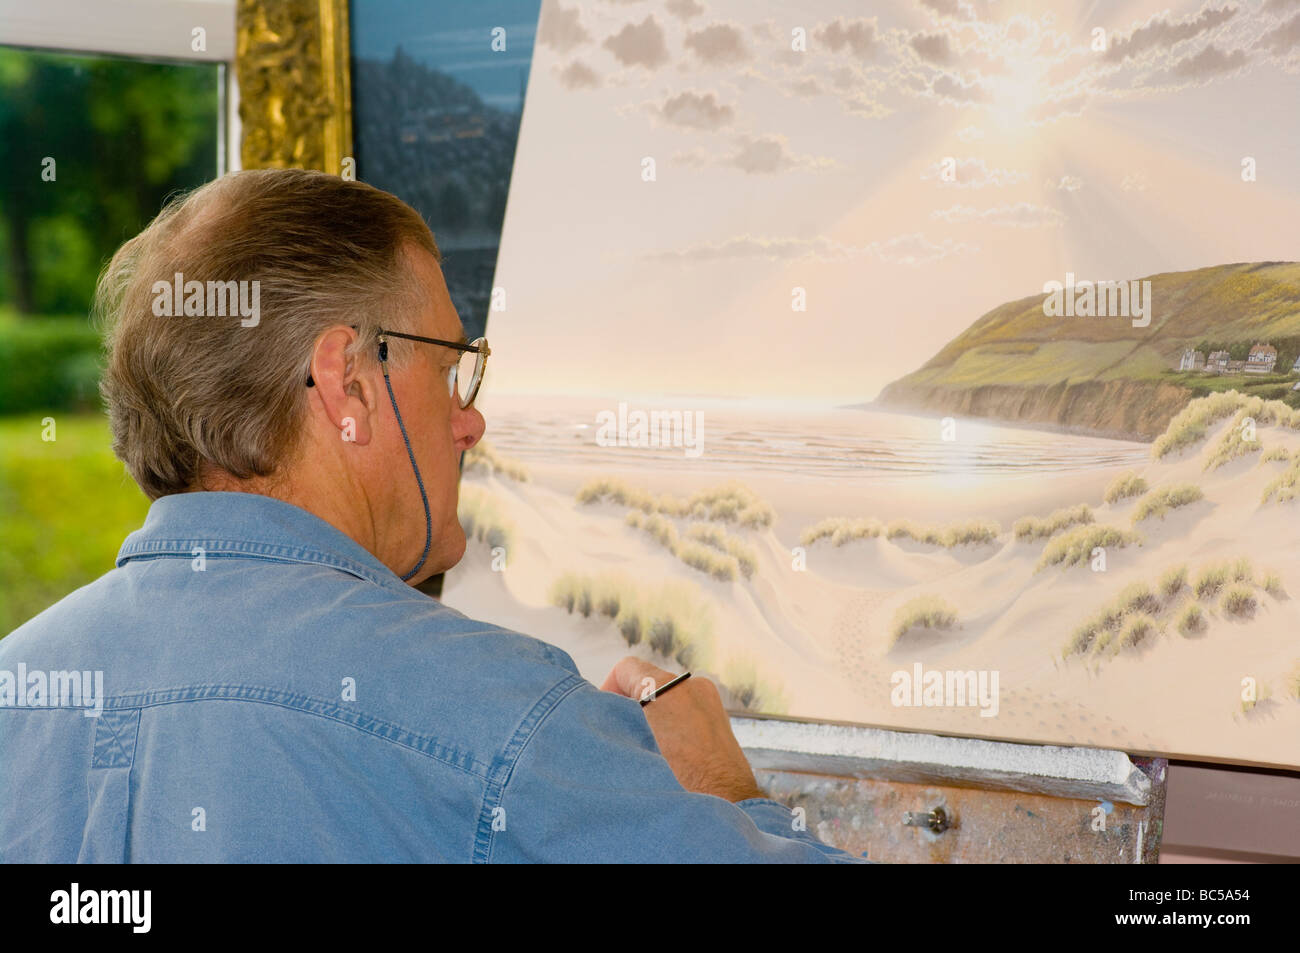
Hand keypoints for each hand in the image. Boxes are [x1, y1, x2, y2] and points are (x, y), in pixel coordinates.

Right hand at [601, 656, 765, 802]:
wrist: (726, 807)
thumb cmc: (678, 785)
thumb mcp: (632, 750)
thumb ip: (618, 721)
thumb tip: (605, 712)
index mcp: (668, 689)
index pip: (626, 668)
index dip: (608, 688)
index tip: (605, 714)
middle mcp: (691, 686)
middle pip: (647, 681)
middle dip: (630, 704)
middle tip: (621, 735)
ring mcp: (709, 700)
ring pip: (666, 697)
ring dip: (651, 715)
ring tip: (644, 749)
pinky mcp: (718, 718)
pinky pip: (685, 709)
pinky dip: (670, 723)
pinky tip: (665, 753)